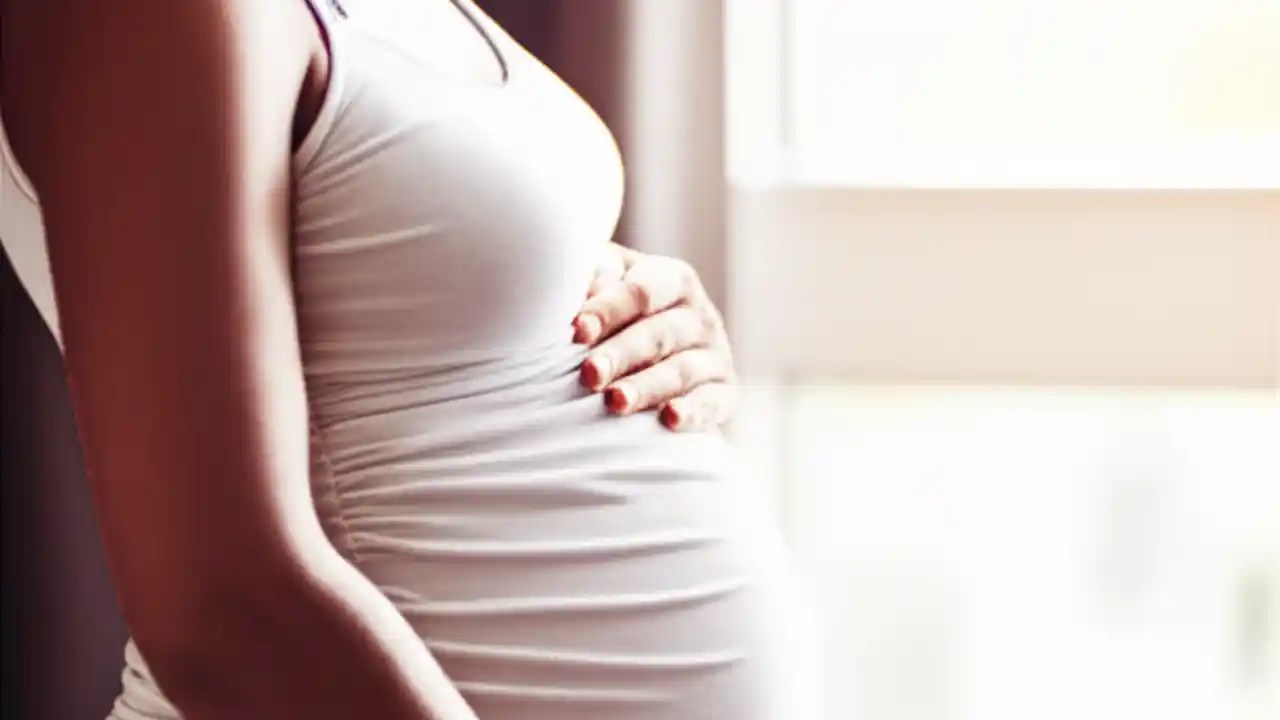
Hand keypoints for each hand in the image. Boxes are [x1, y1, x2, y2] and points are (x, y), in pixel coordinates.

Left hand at [572, 242, 738, 431]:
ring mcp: (715, 355)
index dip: (608, 310)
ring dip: (646, 387)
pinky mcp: (724, 393)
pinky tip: (669, 419)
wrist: (659, 356)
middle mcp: (700, 316)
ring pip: (681, 371)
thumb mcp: (610, 284)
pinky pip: (711, 402)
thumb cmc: (623, 314)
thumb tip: (586, 297)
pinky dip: (693, 412)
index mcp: (673, 281)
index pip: (641, 292)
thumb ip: (597, 282)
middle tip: (590, 373)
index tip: (578, 330)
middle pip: (659, 334)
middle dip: (621, 354)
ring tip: (615, 401)